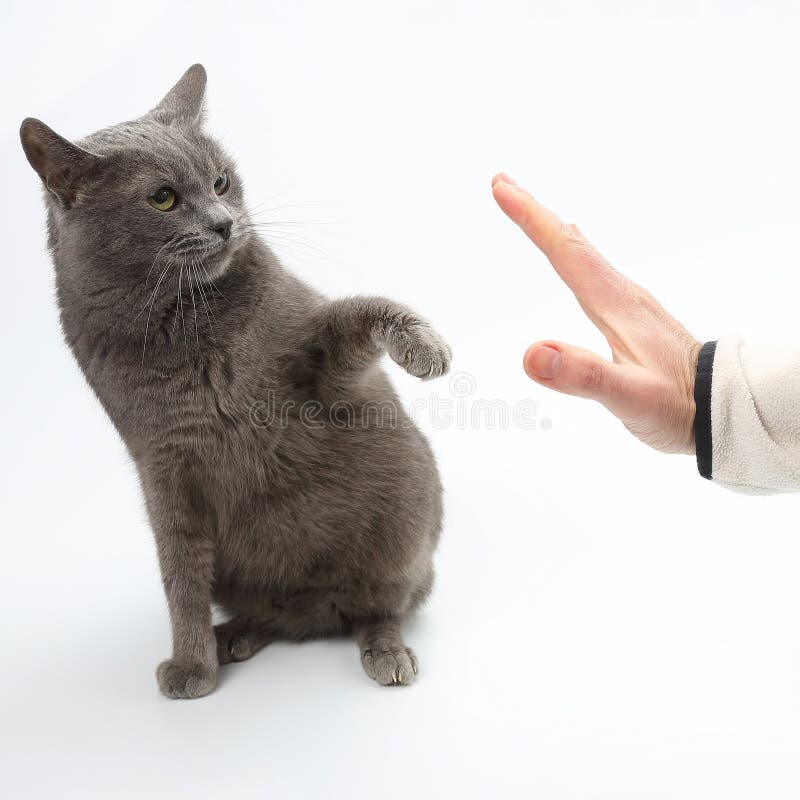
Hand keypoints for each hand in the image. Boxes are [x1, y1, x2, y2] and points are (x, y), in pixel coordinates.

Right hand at [492, 173, 700, 454]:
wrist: (724, 406)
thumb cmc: (677, 406)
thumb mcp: (628, 398)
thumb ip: (583, 376)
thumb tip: (533, 353)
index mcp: (615, 304)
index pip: (566, 252)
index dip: (532, 219)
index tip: (503, 189)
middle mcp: (622, 295)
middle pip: (572, 244)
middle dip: (535, 213)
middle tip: (503, 184)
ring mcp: (629, 303)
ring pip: (583, 255)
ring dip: (552, 230)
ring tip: (529, 212)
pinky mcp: (632, 316)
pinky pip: (594, 272)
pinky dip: (573, 253)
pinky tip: (574, 257)